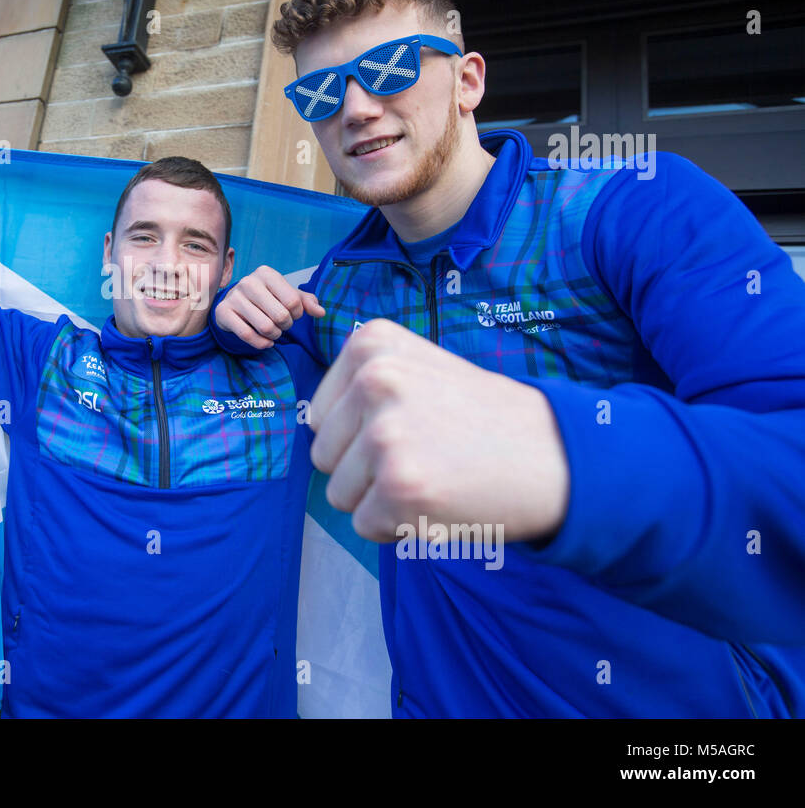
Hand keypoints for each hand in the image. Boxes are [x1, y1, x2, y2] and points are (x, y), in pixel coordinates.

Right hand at [213, 265, 325, 347]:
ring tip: (275, 332)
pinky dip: (262, 343)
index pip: (293, 301)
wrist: (234, 303)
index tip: (293, 315)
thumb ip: (306, 302)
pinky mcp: (224, 313)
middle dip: (286, 326)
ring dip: (275, 335)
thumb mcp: (287, 295)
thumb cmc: (266, 298)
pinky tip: (266, 342)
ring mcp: (234, 297)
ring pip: (265, 327)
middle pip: (281, 315)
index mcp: (266, 273)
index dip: (298, 314)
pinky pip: (248, 335)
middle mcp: (248, 282)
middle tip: (283, 324)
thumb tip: (321, 312)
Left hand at [308, 318, 569, 543]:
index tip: (413, 427)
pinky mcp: (400, 486)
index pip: (320, 416)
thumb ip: (363, 385)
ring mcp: (385, 433)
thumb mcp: (420, 369)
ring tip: (436, 475)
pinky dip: (398, 526)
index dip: (360, 436)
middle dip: (365, 471)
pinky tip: (441, 501)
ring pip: (339, 493)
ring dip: (380, 499)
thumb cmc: (484, 420)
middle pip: (323, 455)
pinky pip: (364, 525)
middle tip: (428, 456)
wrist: (559, 456)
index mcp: (371, 344)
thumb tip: (310, 424)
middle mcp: (374, 379)